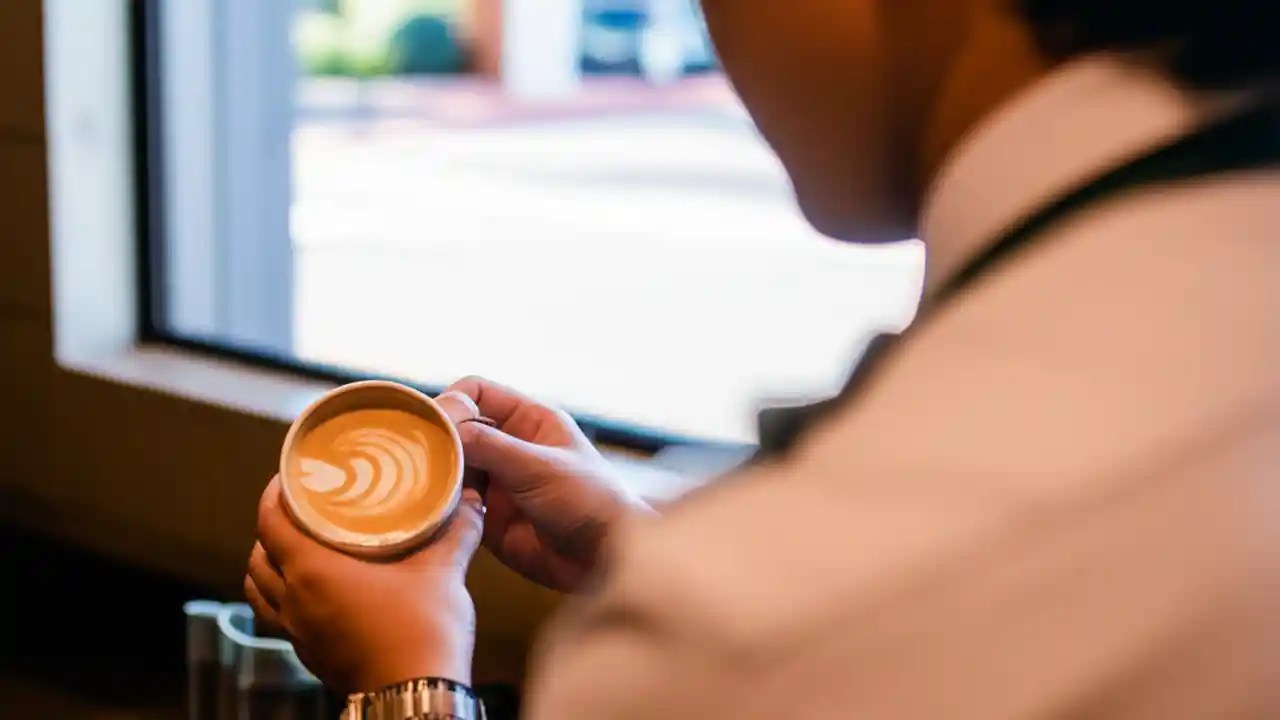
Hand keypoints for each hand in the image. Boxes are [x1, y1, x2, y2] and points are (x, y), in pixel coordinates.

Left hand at [244, 396, 486, 693]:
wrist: (418, 696)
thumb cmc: (422, 631)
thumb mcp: (444, 571)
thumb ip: (457, 530)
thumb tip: (471, 498)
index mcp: (312, 572)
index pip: (270, 523)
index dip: (272, 495)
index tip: (288, 479)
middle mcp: (295, 602)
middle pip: (257, 557)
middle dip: (270, 530)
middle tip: (299, 511)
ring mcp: (299, 634)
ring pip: (260, 592)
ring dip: (269, 567)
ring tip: (296, 550)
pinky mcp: (311, 656)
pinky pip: (280, 619)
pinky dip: (283, 599)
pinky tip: (317, 593)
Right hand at [442, 377, 653, 592]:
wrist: (605, 560)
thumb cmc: (589, 501)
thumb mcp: (540, 467)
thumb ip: (492, 446)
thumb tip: (446, 428)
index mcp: (529, 421)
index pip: (479, 392)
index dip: (454, 401)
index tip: (435, 424)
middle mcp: (510, 447)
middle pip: (458, 430)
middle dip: (439, 441)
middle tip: (419, 459)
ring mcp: (498, 482)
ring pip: (451, 467)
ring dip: (437, 474)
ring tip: (423, 486)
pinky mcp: (488, 517)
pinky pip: (453, 504)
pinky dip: (440, 505)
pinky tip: (433, 511)